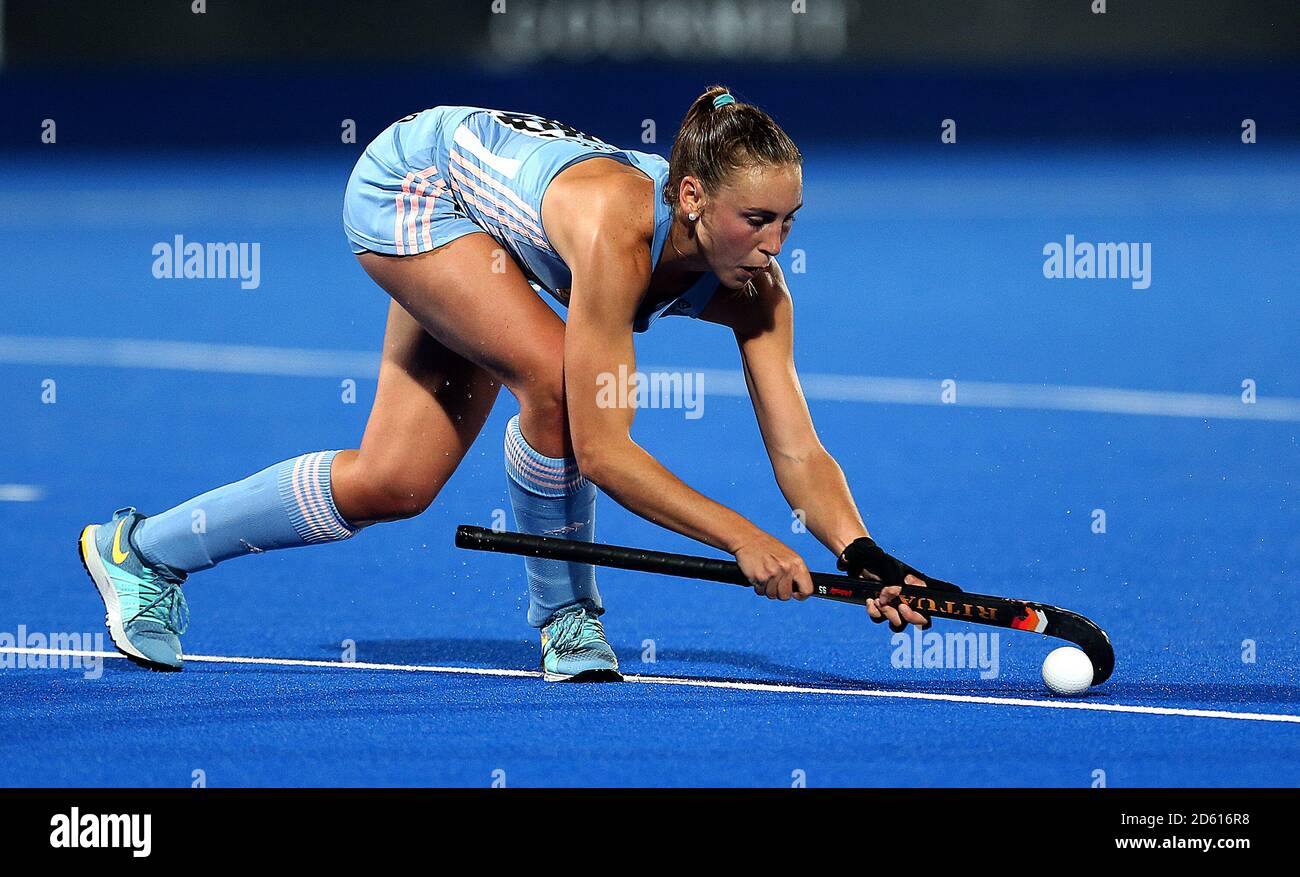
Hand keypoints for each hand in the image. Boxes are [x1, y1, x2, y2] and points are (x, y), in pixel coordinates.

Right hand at [733, 531, 812, 601]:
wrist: (748, 538)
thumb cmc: (767, 547)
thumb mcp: (788, 556)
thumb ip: (794, 572)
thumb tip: (798, 589)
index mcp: (797, 563)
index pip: (807, 589)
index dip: (801, 595)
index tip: (795, 594)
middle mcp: (787, 568)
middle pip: (786, 596)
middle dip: (778, 592)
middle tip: (773, 581)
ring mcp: (774, 573)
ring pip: (772, 595)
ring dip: (767, 589)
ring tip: (764, 575)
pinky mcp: (761, 577)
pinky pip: (761, 592)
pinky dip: (758, 586)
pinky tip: (758, 575)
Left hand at [837, 536, 956, 631]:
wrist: (860, 562)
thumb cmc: (880, 562)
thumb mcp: (890, 569)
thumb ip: (895, 583)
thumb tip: (893, 596)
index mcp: (919, 587)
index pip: (939, 595)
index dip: (950, 603)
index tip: (962, 603)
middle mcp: (910, 600)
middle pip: (923, 621)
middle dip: (913, 618)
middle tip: (902, 608)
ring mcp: (895, 607)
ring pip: (899, 624)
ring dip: (889, 615)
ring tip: (880, 601)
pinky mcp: (880, 610)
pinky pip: (879, 619)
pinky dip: (874, 612)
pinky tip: (870, 601)